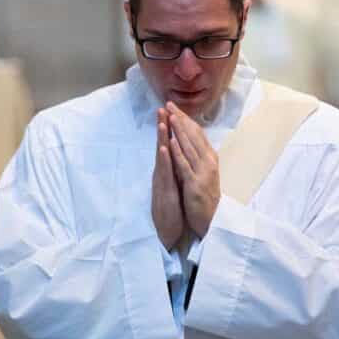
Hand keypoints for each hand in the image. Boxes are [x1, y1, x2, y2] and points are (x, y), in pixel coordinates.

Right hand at [151, 108, 183, 249]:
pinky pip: (164, 174)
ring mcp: (162, 181)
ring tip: (162, 122)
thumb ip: (173, 169)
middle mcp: (163, 173)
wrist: (168, 231)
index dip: (169, 129)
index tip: (170, 111)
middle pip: (162, 146)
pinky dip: (164, 160)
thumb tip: (176, 154)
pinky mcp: (163, 191)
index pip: (168, 145)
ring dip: (161, 139)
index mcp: (167, 170)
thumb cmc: (171, 208)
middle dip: (163, 127)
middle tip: (161, 107)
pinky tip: (164, 149)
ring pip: (161, 157)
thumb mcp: (174, 184)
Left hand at [166, 101, 219, 237]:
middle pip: (193, 136)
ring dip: (179, 131)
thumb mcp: (205, 172)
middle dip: (180, 119)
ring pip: (189, 147)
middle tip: (169, 104)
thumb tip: (193, 140)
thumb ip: (200, 156)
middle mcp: (208, 161)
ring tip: (170, 116)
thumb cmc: (207, 196)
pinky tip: (170, 142)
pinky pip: (184, 166)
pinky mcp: (194, 184)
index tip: (174, 107)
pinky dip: (178, 153)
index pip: (197, 133)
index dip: (185, 119)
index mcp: (210, 157)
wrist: (212, 219)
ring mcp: (202, 172)